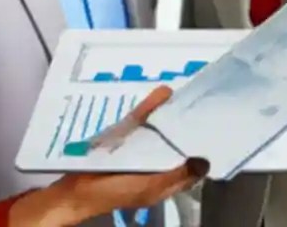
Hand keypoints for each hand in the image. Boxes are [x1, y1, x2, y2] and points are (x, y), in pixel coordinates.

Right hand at [9, 86, 208, 225]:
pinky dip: (148, 108)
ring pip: (158, 129)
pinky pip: (139, 121)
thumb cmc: (114, 192)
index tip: (210, 125)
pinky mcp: (122, 140)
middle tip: (196, 102)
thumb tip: (203, 161)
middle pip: (174, 141)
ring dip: (167, 112)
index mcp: (166, 179)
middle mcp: (155, 164)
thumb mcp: (149, 188)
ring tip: (180, 94)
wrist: (76, 190)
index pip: (190, 162)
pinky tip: (160, 93)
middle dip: (183, 123)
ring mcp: (138, 150)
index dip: (199, 145)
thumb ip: (175, 176)